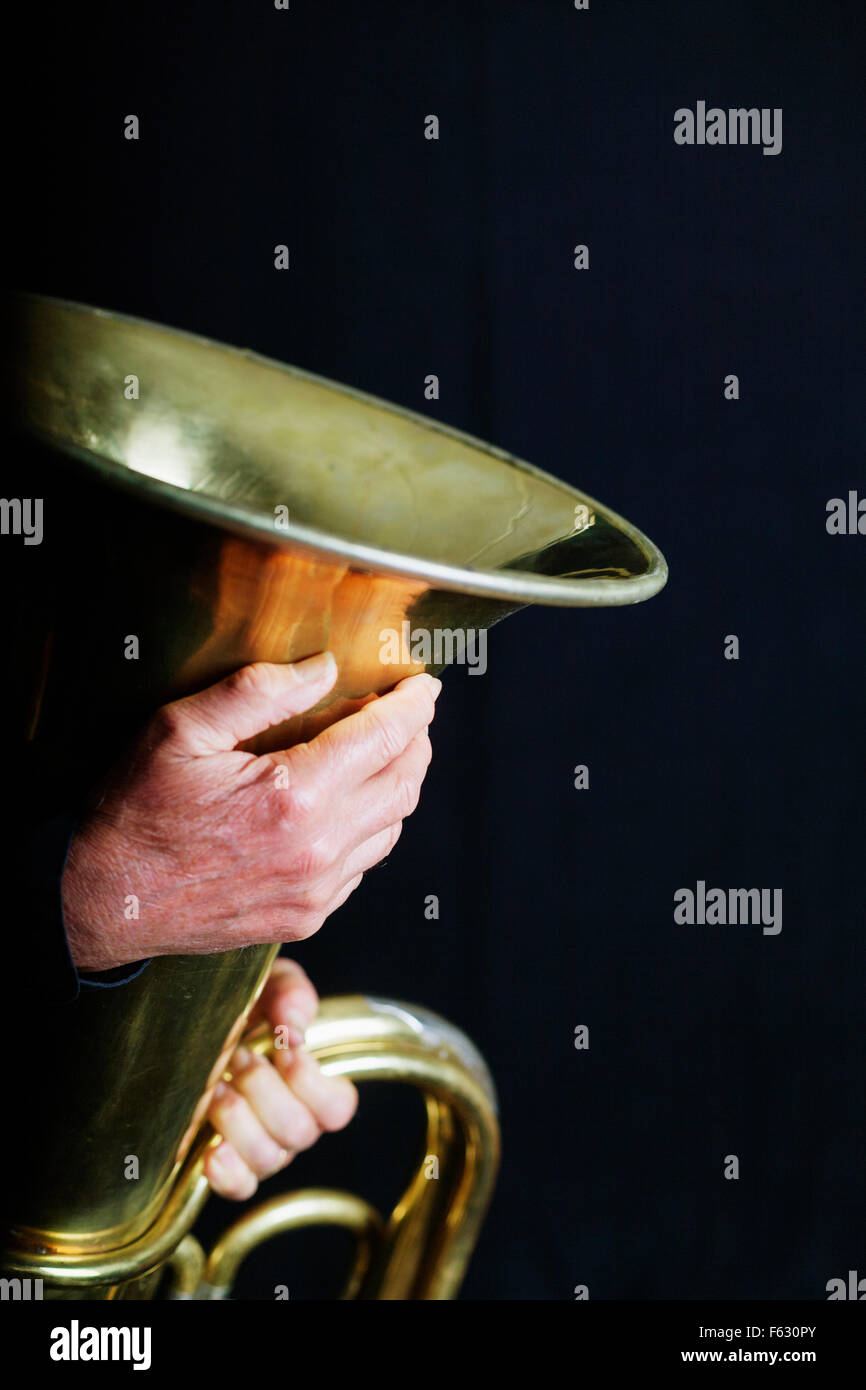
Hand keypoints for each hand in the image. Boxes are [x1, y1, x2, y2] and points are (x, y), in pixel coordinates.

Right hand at [62, 652, 439, 969]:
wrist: (102, 900)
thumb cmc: (134, 813)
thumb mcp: (181, 730)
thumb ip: (258, 692)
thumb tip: (323, 669)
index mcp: (294, 796)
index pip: (385, 738)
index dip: (413, 706)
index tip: (423, 686)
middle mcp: (317, 849)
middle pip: (403, 784)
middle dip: (416, 741)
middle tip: (410, 714)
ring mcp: (315, 891)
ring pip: (391, 828)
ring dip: (398, 784)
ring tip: (386, 753)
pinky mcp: (305, 917)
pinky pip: (363, 867)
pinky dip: (373, 829)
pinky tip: (353, 806)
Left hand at [204, 957, 357, 1199]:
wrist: (187, 1026)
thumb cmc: (239, 1004)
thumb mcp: (269, 983)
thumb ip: (290, 994)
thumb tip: (294, 1030)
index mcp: (311, 1084)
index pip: (338, 1107)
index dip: (313, 1082)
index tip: (282, 1049)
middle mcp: (291, 1123)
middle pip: (299, 1131)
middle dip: (262, 1088)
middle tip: (237, 1055)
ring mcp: (260, 1147)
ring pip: (268, 1156)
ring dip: (237, 1118)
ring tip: (214, 1086)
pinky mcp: (226, 1165)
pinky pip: (240, 1186)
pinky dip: (228, 1171)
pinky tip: (212, 1149)